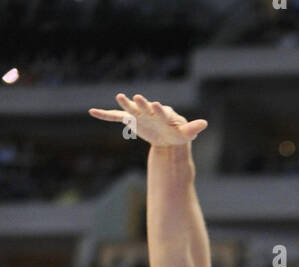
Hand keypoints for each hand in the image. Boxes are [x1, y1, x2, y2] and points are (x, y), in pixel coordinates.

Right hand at [89, 92, 206, 146]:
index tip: (155, 105)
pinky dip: (105, 115)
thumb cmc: (178, 133)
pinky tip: (92, 112)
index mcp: (162, 114)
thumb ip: (193, 128)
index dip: (157, 109)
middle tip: (137, 98)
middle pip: (144, 107)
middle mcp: (149, 111)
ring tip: (119, 97)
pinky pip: (115, 117)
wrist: (168, 137)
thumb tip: (205, 123)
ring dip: (125, 104)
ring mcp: (139, 115)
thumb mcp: (187, 133)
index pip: (160, 111)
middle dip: (141, 103)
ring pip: (129, 109)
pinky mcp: (131, 120)